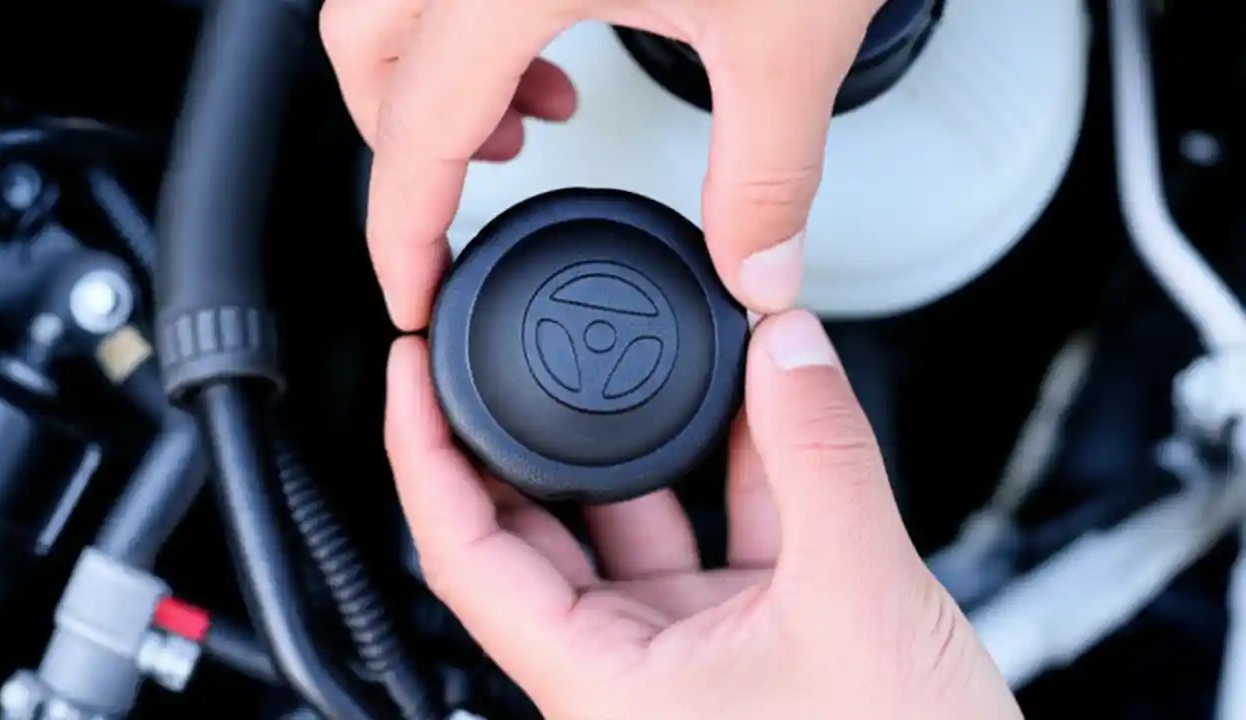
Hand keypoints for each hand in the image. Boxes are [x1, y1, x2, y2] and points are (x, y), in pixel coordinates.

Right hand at [322, 0, 887, 329]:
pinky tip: (546, 32)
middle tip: (483, 189)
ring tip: (535, 111)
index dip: (402, 234)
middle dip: (406, 143)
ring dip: (434, 73)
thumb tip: (756, 269)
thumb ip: (767, 172)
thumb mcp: (790, 34)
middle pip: (363, 53)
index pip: (416, 135)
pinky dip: (464, 16)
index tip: (412, 291)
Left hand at [385, 310, 1021, 718]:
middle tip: (511, 338)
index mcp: (599, 683)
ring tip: (648, 350)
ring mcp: (687, 651)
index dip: (421, 451)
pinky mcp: (750, 638)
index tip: (408, 367)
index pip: (464, 551)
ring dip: (647, 437)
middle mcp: (625, 668)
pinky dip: (735, 464)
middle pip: (536, 528)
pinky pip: (718, 531)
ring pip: (636, 522)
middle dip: (523, 427)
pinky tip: (754, 401)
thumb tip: (787, 349)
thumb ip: (818, 461)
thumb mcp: (856, 601)